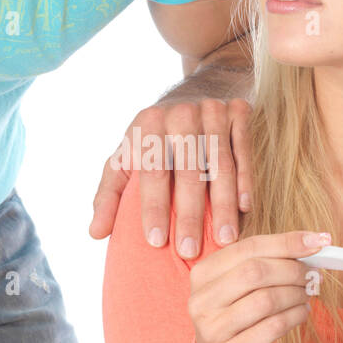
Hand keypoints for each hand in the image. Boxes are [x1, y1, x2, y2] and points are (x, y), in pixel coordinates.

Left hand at [89, 97, 253, 257]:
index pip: (152, 171)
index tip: (156, 241)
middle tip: (191, 251)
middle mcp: (180, 114)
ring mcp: (212, 111)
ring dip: (223, 205)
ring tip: (225, 239)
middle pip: (188, 171)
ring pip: (220, 164)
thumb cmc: (154, 139)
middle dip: (190, 215)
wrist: (194, 92)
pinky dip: (246, 180)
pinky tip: (246, 209)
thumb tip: (96, 233)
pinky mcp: (239, 112)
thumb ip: (110, 195)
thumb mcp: (125, 160)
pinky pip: (244, 151)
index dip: (153, 207)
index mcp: (147, 125)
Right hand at [188, 229, 329, 342]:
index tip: (318, 241)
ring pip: (267, 300)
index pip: (248, 247)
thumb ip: (266, 261)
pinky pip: (274, 327)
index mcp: (202, 273)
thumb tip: (311, 243)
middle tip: (313, 274)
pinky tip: (301, 313)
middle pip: (256, 271)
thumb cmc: (237, 316)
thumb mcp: (239, 286)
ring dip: (296, 294)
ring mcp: (214, 328)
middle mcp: (202, 300)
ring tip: (307, 294)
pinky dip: (295, 316)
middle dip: (293, 270)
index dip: (286, 242)